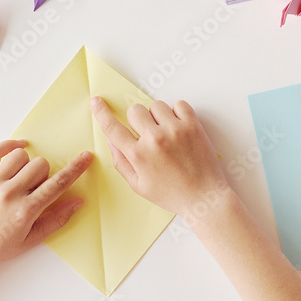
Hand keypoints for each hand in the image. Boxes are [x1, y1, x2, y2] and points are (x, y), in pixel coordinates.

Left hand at [0, 140, 91, 277]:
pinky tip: (18, 148)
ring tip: (20, 179)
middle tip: (35, 189)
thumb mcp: (30, 241)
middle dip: (44, 174)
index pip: (58, 183)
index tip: (86, 157)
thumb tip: (78, 202)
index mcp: (26, 211)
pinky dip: (9, 145)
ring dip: (27, 164)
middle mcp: (10, 194)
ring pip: (21, 156)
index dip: (75, 169)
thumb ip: (56, 220)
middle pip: (40, 165)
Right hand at [91, 98, 229, 217]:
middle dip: (138, 120)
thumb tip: (111, 140)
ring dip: (158, 116)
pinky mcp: (193, 126)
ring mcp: (175, 130)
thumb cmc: (171, 194)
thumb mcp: (139, 185)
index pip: (112, 128)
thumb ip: (121, 162)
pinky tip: (179, 128)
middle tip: (148, 134)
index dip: (101, 113)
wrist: (204, 198)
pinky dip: (178, 112)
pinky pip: (179, 104)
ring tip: (167, 133)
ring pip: (156, 105)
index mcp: (138, 156)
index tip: (97, 102)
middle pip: (135, 110)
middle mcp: (154, 140)